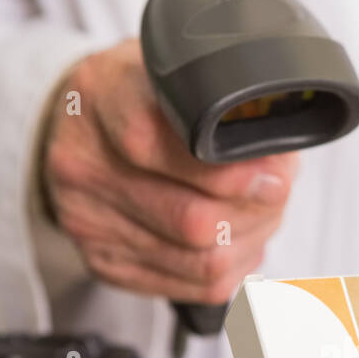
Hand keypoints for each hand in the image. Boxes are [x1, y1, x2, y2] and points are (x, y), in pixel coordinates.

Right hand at [40, 38, 298, 302]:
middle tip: (276, 194)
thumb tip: (279, 163)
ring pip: (201, 261)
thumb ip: (224, 104)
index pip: (161, 147)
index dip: (231, 172)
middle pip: (191, 220)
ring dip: (249, 243)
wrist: (79, 128)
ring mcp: (88, 221)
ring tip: (262, 217)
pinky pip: (193, 287)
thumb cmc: (142, 97)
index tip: (272, 174)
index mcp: (101, 95)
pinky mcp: (105, 263)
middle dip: (254, 213)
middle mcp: (82, 163)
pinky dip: (232, 269)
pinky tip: (238, 243)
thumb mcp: (174, 71)